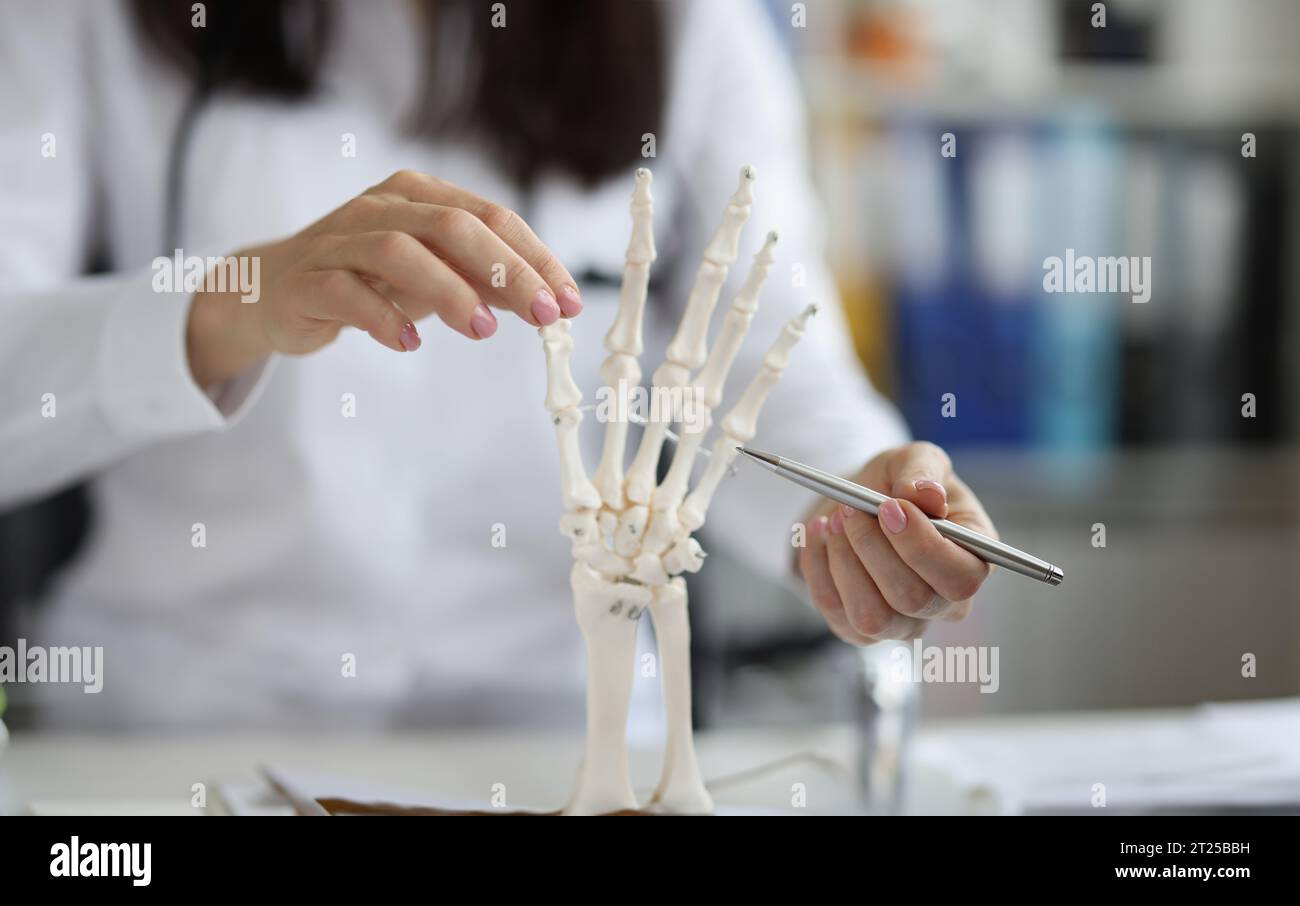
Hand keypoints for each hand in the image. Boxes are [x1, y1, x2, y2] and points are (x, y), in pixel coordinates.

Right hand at [186, 170, 581, 386]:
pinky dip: (382, 318)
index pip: (491, 217)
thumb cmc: (368, 278)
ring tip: (484, 329)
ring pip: (399, 251)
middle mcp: (381, 208)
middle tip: (545, 316)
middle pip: (453, 227)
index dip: (536, 258)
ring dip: (449, 291)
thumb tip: (550, 303)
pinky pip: (346, 292)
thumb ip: (486, 282)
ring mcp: (340, 241)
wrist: (272, 290)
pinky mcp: (307, 280)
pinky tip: (409, 343)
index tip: (571, 301)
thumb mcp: (435, 275)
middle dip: (507, 271)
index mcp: (420, 194)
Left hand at [796, 442, 995, 644]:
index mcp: (973, 559)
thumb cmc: (897, 484)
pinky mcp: (861, 630)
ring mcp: (903, 623)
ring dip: (844, 562)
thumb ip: (924, 470)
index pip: (961, 578)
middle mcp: (944, 602)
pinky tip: (819, 535)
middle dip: (872, 548)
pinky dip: (817, 568)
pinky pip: (834, 611)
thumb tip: (928, 495)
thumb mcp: (914, 459)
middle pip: (912, 598)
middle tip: (851, 509)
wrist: (858, 503)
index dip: (922, 547)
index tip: (889, 508)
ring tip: (835, 521)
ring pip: (872, 616)